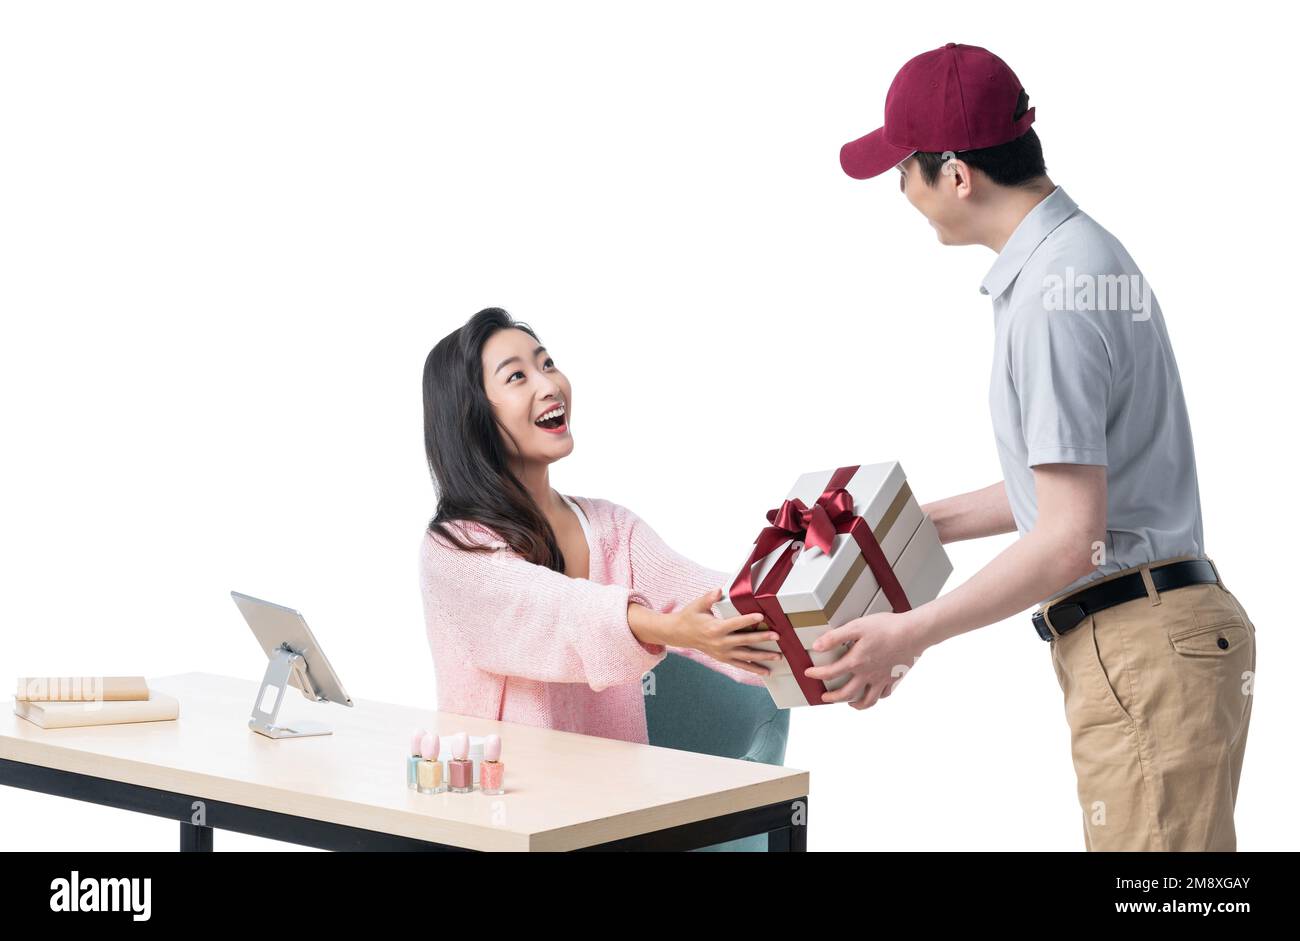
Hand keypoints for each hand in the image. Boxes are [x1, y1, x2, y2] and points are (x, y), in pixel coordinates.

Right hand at [670, 588, 783, 676]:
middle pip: (744, 641)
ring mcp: (722, 652)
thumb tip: (720, 590)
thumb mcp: (698, 605)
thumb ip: (710, 597)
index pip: (735, 623)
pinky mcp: (723, 658)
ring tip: (778, 656)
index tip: (761, 616)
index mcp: (715, 628)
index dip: (748, 620)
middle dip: (762, 638)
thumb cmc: (690, 617)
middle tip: (777, 636)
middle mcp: (720, 642)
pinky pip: (741, 665)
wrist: (679, 634)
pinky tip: (766, 671)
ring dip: (762, 657)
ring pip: (746, 656)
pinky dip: (754, 668)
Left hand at [803, 609, 927, 708]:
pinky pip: (884, 695)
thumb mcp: (856, 626)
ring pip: (867, 700)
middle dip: (832, 697)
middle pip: (846, 693)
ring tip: (848, 703)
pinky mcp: (893, 679)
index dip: (816, 674)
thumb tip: (817, 646)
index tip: (809, 674)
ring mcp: (881, 679)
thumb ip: (835, 637)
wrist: (913, 633)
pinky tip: (873, 694)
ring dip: (855, 704)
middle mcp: (867, 674)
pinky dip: (876, 697)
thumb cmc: (886, 627)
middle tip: (824, 697)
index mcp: (856, 661)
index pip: (830, 673)